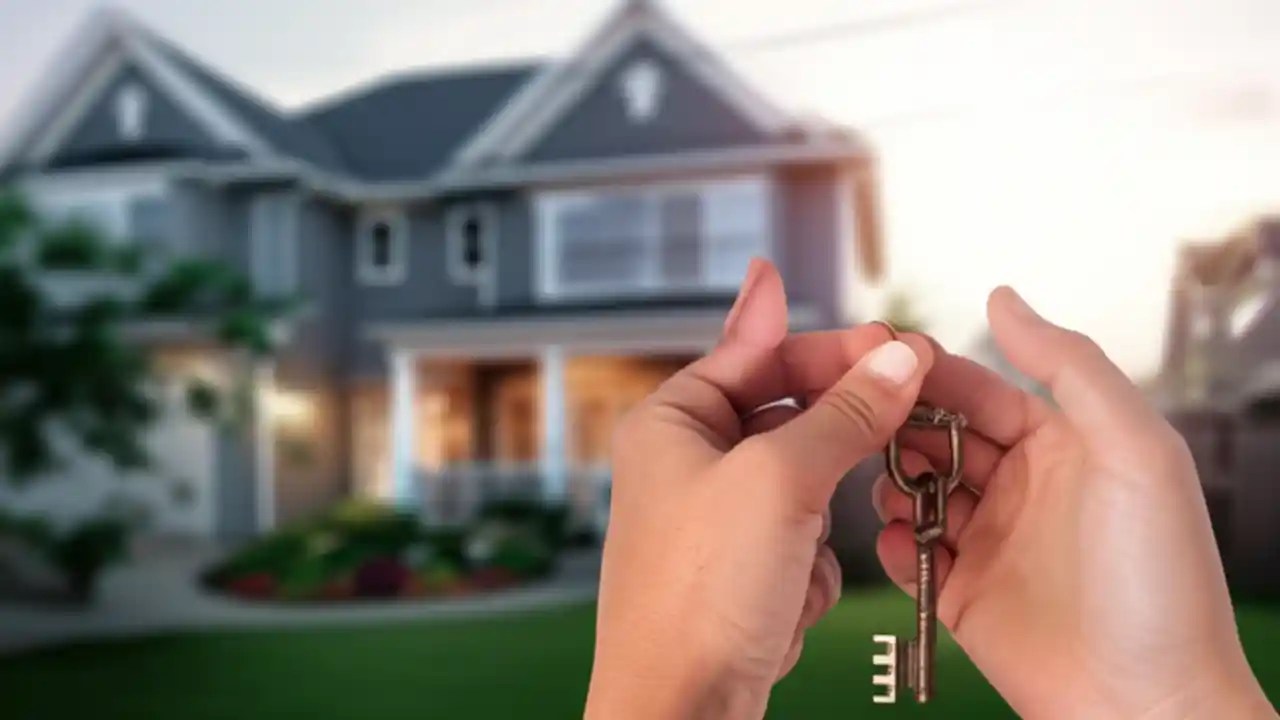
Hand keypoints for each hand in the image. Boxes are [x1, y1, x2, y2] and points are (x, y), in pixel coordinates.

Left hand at [585, 259, 934, 718]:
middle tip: (899, 412)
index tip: (891, 339)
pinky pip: (805, 541)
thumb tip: (898, 358)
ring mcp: (717, 518)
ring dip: (819, 518)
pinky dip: (811, 569)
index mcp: (671, 421)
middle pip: (787, 414)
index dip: (829, 344)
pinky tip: (789, 601)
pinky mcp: (743, 569)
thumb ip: (845, 414)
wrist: (683, 711)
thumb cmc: (699, 594)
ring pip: (805, 483)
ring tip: (800, 555)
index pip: (758, 352)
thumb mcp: (781, 481)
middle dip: (835, 436)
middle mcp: (687, 462)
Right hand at [875, 288, 1275, 717]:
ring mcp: (988, 544)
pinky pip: (908, 555)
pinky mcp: (960, 596)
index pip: (979, 390)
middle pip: (937, 436)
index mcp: (1061, 447)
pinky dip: (889, 542)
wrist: (1147, 704)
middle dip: (898, 421)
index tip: (877, 351)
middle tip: (856, 411)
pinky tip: (888, 536)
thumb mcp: (1134, 450)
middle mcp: (1020, 489)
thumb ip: (1070, 366)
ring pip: (913, 492)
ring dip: (887, 480)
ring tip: (878, 482)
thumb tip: (1004, 297)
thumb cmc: (1157, 578)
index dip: (930, 371)